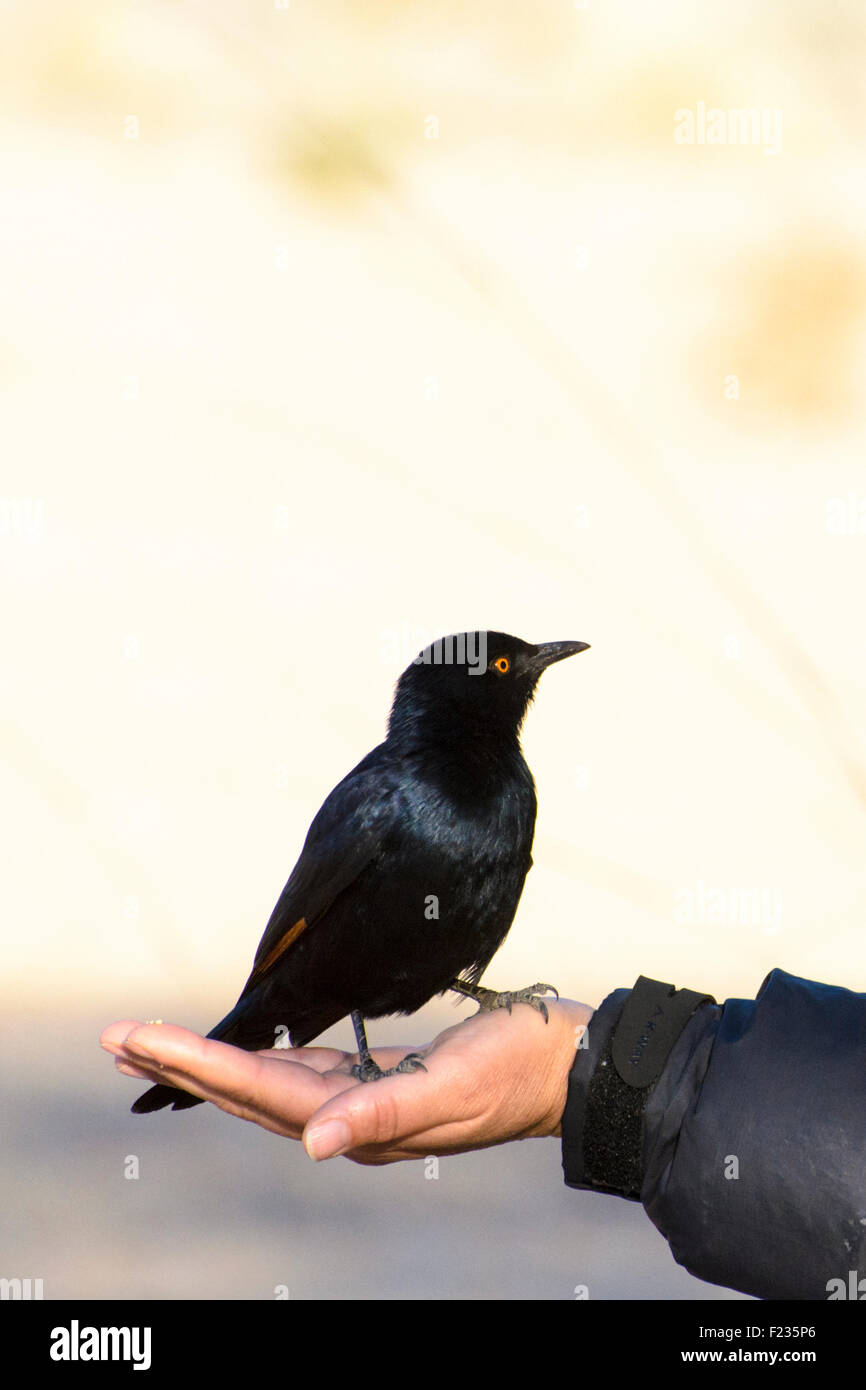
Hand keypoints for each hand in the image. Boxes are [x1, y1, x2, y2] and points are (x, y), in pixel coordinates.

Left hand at [100, 999, 591, 1163]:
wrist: (561, 1070)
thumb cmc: (514, 1071)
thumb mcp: (454, 1086)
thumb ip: (385, 1112)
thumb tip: (316, 1143)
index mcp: (355, 1120)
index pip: (254, 1088)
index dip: (193, 1064)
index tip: (135, 1038)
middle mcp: (346, 1118)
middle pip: (242, 1091)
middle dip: (178, 1065)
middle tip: (116, 1040)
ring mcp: (360, 1102)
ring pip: (263, 1084)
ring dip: (207, 1064)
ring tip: (156, 1045)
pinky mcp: (378, 1082)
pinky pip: (299, 1074)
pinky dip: (258, 1062)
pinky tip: (246, 1053)